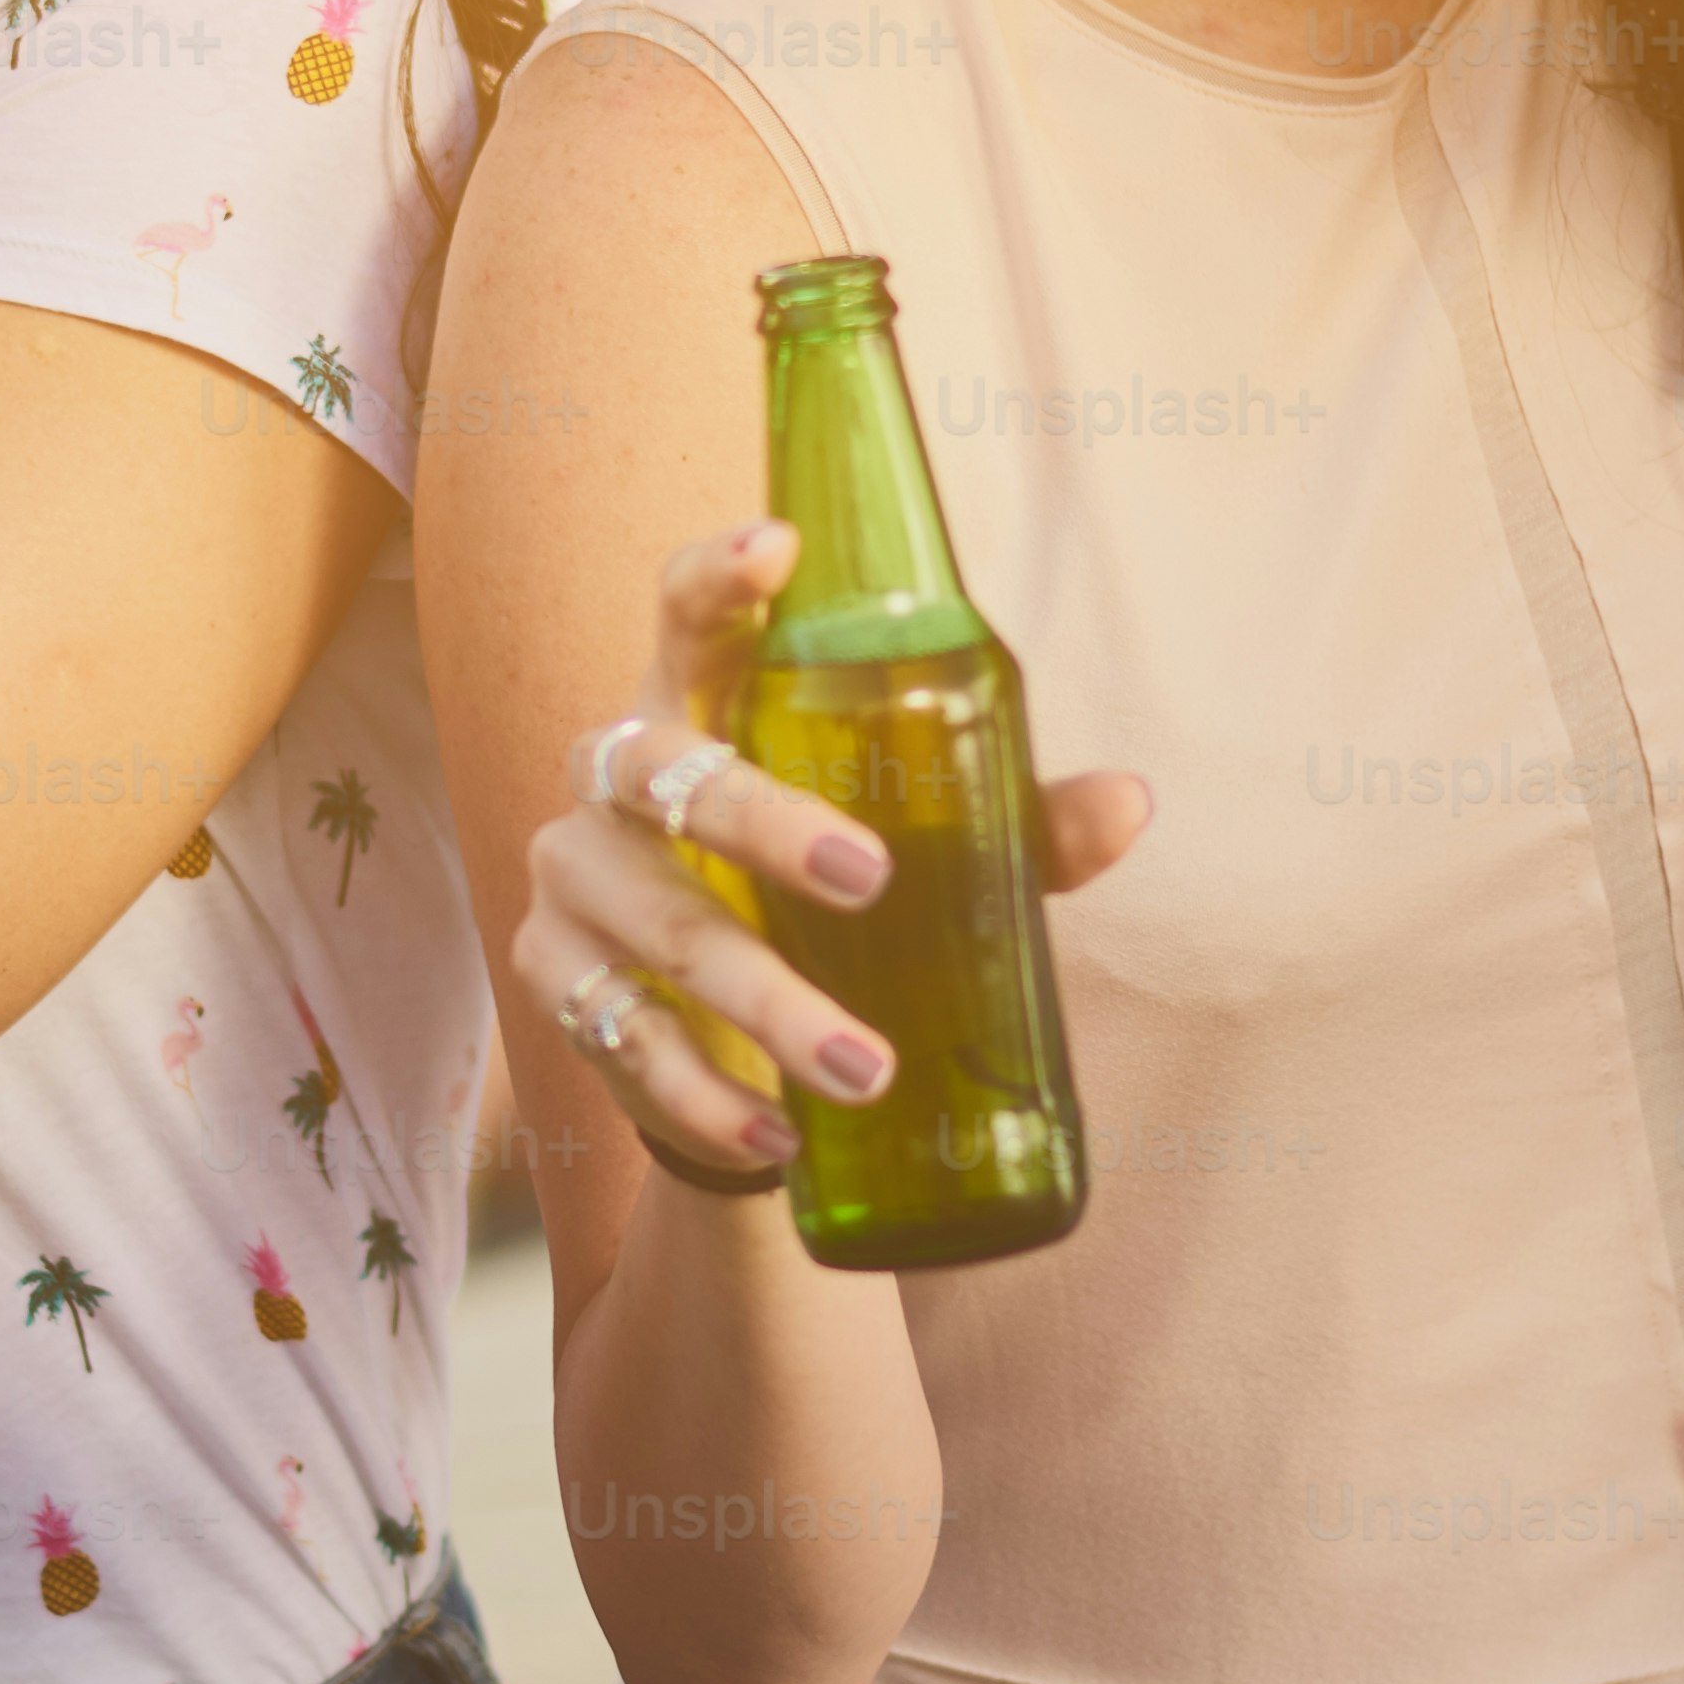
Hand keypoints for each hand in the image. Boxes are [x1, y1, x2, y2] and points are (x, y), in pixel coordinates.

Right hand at [514, 518, 1149, 1187]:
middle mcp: (613, 781)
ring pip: (658, 928)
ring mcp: (572, 881)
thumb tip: (1128, 803)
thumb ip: (1007, 824)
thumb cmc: (820, 903)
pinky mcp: (554, 983)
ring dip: (763, 1002)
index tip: (779, 548)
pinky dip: (707, 1094)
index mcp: (696, 708)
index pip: (683, 616)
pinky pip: (625, 1038)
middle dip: (765, 825)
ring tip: (864, 1067)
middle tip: (870, 877)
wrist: (717, 1044)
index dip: (718, 576)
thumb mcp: (914, 852)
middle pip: (666, 774)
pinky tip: (780, 1135)